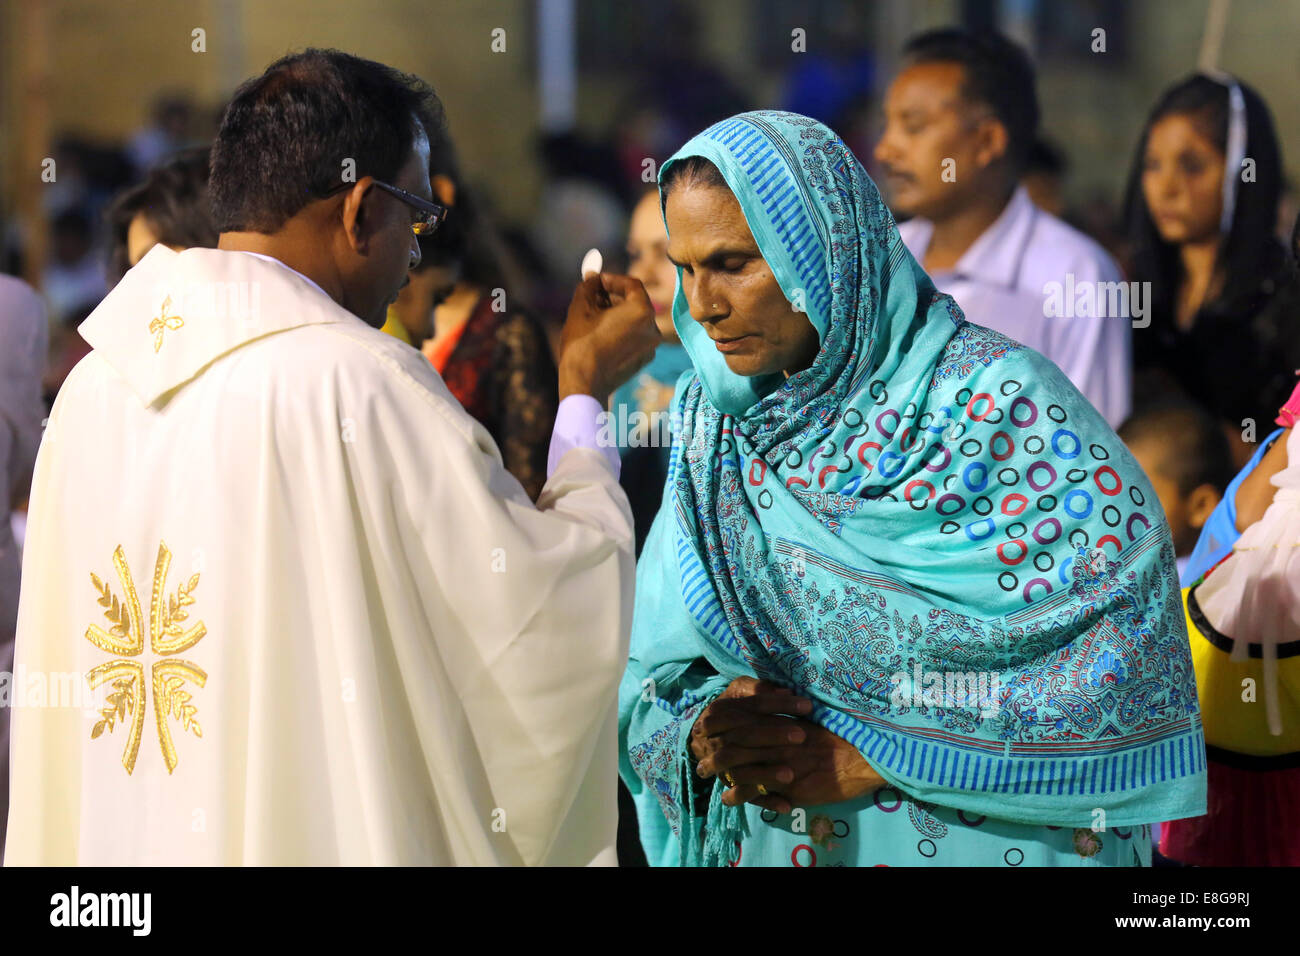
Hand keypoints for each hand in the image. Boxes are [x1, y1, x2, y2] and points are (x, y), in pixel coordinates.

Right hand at [558, 272, 659, 406]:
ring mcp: (650, 347)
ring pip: (634, 322)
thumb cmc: (582, 343)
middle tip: (592, 297)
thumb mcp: (581, 307)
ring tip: (593, 317)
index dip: (612, 279)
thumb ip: (589, 286)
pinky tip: (600, 335)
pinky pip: (634, 338)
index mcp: (643, 311)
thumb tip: (592, 277)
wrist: (584, 382)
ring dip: (616, 315)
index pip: (632, 285)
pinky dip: (621, 332)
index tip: (596, 281)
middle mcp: (653, 328)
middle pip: (635, 303)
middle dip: (613, 297)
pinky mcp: (643, 361)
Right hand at [690, 677, 812, 811]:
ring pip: (740, 770)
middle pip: (745, 736)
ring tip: (791, 775)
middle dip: (773, 735)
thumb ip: (760, 689)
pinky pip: (745, 797)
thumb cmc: (733, 710)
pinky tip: (786, 805)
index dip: (780, 705)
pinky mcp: (729, 785)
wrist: (701, 738)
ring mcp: (719, 764)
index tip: (807, 706)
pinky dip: (765, 801)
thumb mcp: (740, 692)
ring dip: (765, 773)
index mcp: (721, 710)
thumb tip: (785, 691)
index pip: (753, 705)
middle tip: (802, 736)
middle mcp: (716, 738)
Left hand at [718, 719, 885, 812]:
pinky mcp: (782, 783)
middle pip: (734, 740)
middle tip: (700, 754)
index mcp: (781, 720)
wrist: (860, 758)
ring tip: (706, 774)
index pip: (742, 718)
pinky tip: (727, 799)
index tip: (707, 725)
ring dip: (719, 770)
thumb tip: (769, 714)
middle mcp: (775, 738)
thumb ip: (788, 720)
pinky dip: (737, 795)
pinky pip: (751, 790)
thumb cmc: (841, 738)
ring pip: (737, 764)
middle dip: (714, 747)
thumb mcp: (810, 722)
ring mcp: (777, 760)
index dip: (722, 722)